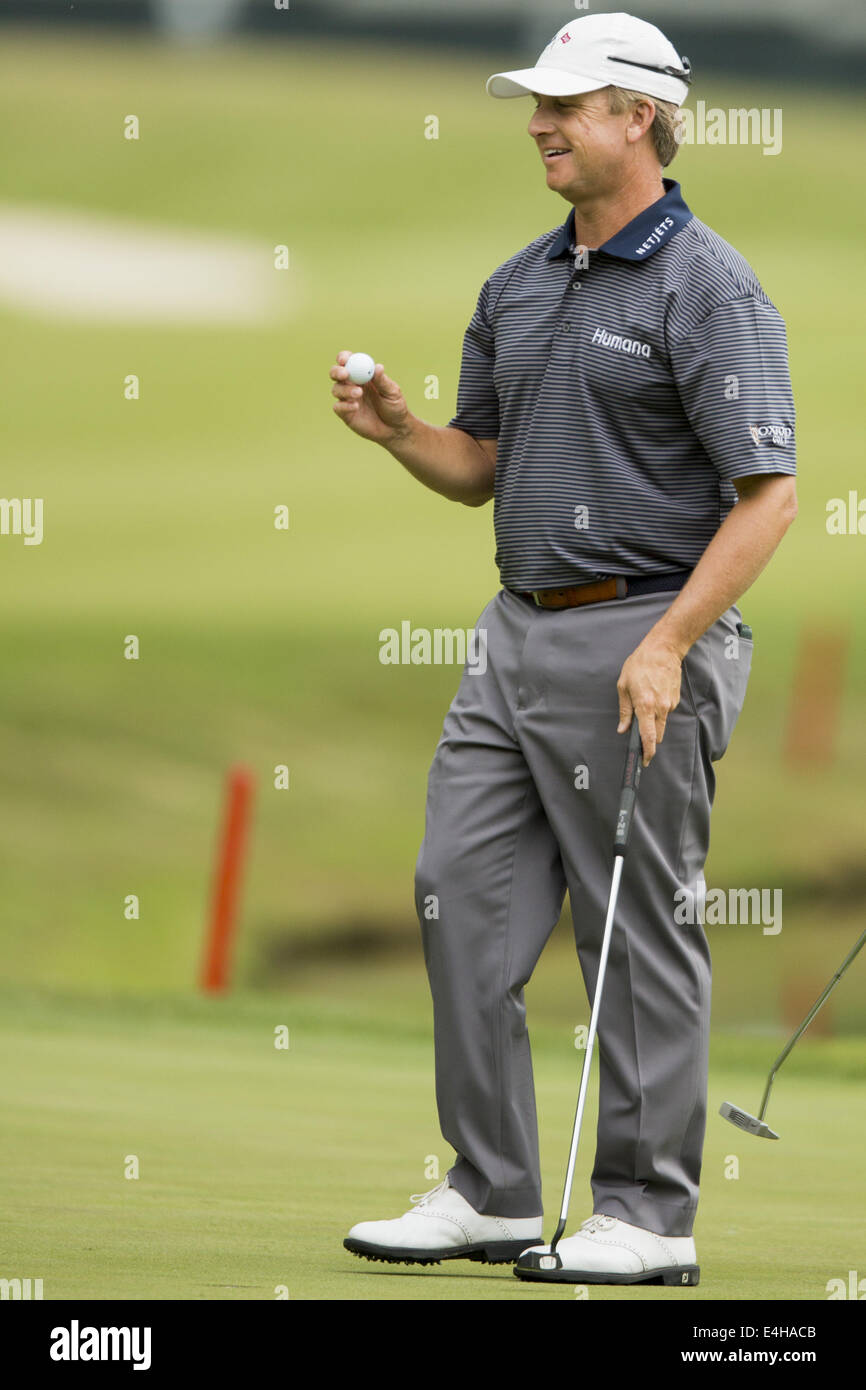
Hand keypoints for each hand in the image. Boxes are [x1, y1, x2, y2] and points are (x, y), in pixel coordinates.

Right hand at [330, 351, 410, 446]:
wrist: (395, 429)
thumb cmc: (395, 406)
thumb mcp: (392, 392)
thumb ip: (382, 381)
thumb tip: (377, 367)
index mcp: (363, 373)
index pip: (349, 361)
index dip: (344, 358)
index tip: (345, 359)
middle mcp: (352, 384)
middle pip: (336, 373)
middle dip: (337, 371)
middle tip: (346, 374)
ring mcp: (347, 399)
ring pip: (336, 389)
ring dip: (345, 390)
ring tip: (359, 394)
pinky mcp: (345, 413)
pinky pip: (338, 407)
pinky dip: (345, 405)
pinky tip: (356, 407)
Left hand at [616, 636, 683, 764]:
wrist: (663, 650)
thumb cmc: (640, 665)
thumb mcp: (623, 686)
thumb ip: (624, 710)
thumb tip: (623, 729)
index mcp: (645, 706)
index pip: (648, 737)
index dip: (647, 752)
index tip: (645, 761)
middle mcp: (661, 708)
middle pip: (658, 734)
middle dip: (650, 739)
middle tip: (639, 737)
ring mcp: (670, 704)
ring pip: (661, 723)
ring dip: (653, 721)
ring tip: (644, 701)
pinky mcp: (675, 699)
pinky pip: (665, 711)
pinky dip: (658, 709)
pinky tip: (653, 694)